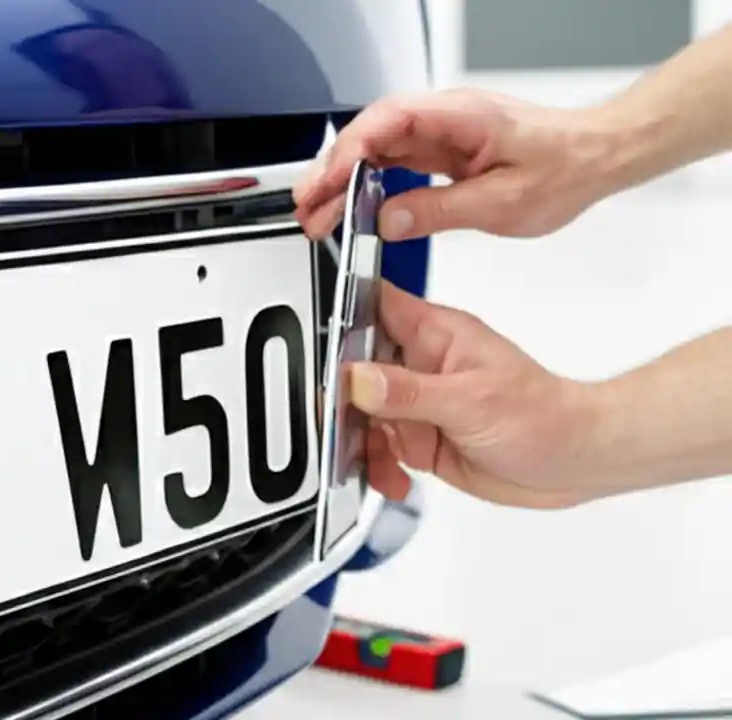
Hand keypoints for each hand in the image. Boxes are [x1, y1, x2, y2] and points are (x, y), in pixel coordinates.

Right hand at [294, 89, 620, 241]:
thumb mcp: (501, 203)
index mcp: (460, 116)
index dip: (350, 151)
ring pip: (375, 149)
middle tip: (306, 207)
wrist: (594, 158)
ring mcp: (439, 131)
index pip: (388, 122)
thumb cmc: (563, 169)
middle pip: (370, 134)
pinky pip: (391, 161)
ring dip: (342, 180)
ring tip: (317, 214)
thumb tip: (389, 220)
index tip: (327, 182)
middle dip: (331, 169)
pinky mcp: (440, 149)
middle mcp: (444, 117)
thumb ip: (439, 211)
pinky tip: (349, 205)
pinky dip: (364, 183)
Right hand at [353, 283, 609, 508]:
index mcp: (435, 335)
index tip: (319, 343)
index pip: (375, 305)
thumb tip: (358, 379)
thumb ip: (409, 392)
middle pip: (355, 367)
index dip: (341, 312)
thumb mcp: (470, 402)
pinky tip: (394, 476)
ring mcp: (419, 401)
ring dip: (361, 440)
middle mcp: (421, 365)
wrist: (574, 462)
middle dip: (344, 399)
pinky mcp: (420, 435)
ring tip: (377, 458)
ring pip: (362, 413)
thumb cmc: (544, 417)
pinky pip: (379, 447)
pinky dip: (378, 465)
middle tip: (344, 422)